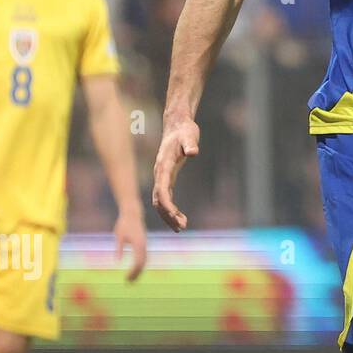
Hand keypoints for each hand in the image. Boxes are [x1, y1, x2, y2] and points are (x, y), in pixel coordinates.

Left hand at [113, 209, 147, 280]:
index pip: (138, 262)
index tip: (125, 278)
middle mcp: (144, 245)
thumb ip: (119, 248)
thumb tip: (117, 261)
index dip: (133, 271)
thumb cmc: (124, 224)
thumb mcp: (119, 236)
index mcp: (139, 244)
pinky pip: (143, 257)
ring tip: (131, 279)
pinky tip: (134, 270)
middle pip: (143, 263)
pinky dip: (140, 265)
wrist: (133, 214)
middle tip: (128, 282)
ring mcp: (144, 245)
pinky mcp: (143, 244)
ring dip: (139, 271)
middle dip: (136, 274)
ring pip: (144, 261)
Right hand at [152, 115, 198, 231]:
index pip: (162, 189)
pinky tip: (180, 217)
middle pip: (158, 199)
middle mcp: (160, 173)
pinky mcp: (166, 177)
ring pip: (159, 201)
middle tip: (181, 227)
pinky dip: (170, 208)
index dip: (167, 204)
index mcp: (163, 165)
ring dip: (168, 215)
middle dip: (168, 214)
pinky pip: (164, 197)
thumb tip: (193, 152)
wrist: (177, 126)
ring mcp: (162, 176)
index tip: (175, 215)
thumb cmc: (185, 131)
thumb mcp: (189, 136)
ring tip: (182, 226)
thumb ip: (190, 144)